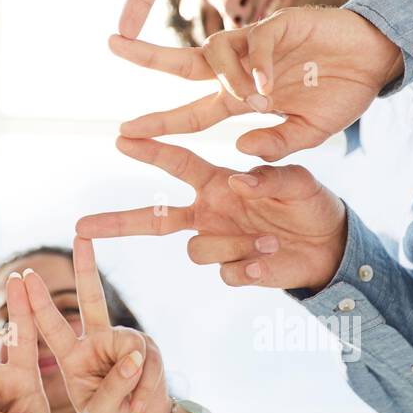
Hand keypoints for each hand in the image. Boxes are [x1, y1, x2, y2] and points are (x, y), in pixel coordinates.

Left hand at [24, 237, 173, 412]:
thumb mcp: (100, 412)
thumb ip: (113, 387)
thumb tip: (136, 356)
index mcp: (72, 356)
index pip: (52, 326)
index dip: (38, 302)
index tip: (25, 274)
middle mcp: (96, 341)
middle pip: (92, 299)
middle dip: (85, 267)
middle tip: (81, 235)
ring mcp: (124, 342)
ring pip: (131, 349)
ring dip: (131, 384)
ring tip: (129, 409)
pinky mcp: (148, 350)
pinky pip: (149, 364)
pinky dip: (145, 392)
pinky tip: (138, 409)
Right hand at [77, 137, 346, 290]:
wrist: (331, 246)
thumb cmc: (310, 203)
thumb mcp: (297, 182)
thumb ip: (268, 178)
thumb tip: (236, 183)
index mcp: (217, 182)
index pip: (177, 163)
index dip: (150, 150)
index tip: (121, 138)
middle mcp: (208, 213)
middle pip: (153, 220)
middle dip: (116, 223)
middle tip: (81, 227)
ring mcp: (219, 244)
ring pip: (197, 251)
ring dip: (234, 245)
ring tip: (271, 239)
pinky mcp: (234, 271)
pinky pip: (228, 274)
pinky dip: (253, 267)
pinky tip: (272, 259)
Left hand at [108, 5, 401, 159]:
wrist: (378, 60)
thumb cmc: (343, 93)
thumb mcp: (310, 134)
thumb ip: (277, 145)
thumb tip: (238, 150)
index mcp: (244, 98)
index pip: (193, 112)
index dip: (160, 122)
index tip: (124, 133)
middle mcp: (242, 70)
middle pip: (183, 64)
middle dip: (148, 56)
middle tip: (113, 43)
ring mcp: (256, 45)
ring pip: (214, 52)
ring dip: (224, 78)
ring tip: (247, 97)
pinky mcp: (277, 24)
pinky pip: (252, 43)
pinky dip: (252, 65)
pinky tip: (266, 85)